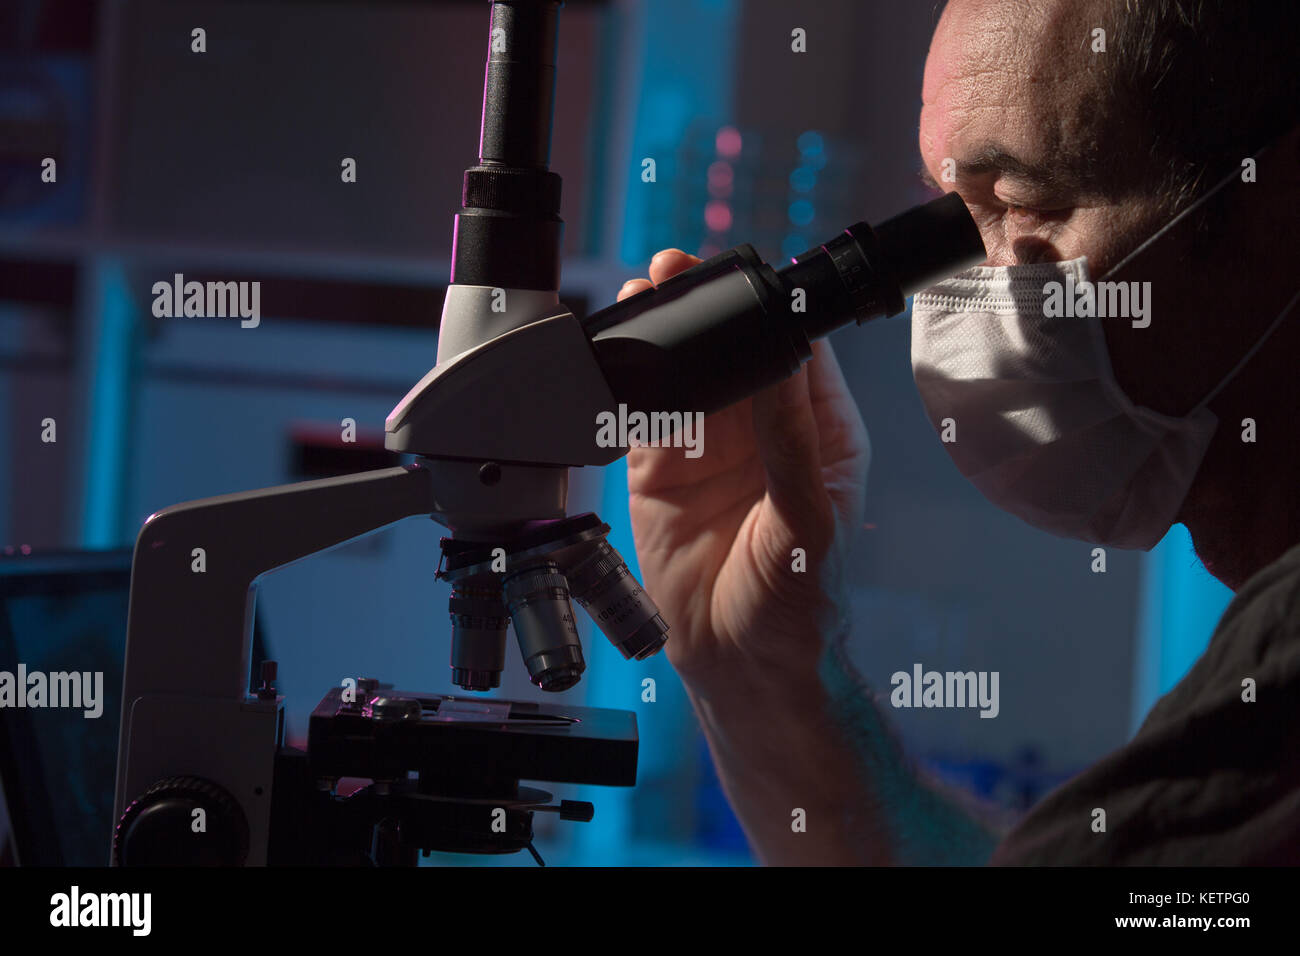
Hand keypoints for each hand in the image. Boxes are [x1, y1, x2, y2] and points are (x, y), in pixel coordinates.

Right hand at [616, 249, 869, 694]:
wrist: (737, 662)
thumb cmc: (798, 600)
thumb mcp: (807, 517)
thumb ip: (790, 440)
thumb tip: (782, 359)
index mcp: (817, 432)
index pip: (798, 352)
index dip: (772, 311)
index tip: (745, 279)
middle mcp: (762, 432)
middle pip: (734, 351)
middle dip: (707, 311)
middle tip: (675, 270)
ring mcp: (708, 449)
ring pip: (685, 375)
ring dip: (665, 337)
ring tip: (642, 295)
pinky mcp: (659, 471)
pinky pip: (643, 415)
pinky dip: (628, 384)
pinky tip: (618, 353)